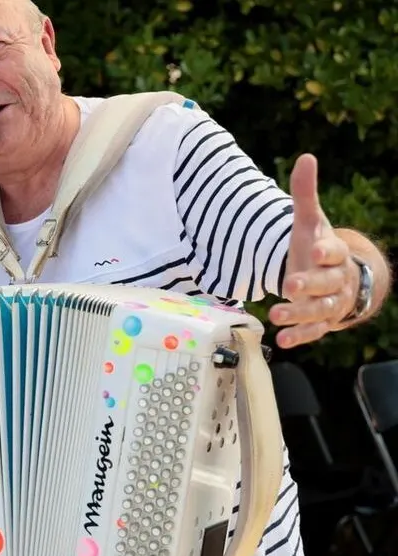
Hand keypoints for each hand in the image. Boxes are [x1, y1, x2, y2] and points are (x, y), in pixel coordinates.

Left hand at [269, 154, 358, 347]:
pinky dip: (299, 336)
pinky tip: (282, 340)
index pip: (333, 251)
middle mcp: (335, 280)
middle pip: (325, 283)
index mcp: (333, 253)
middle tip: (291, 284)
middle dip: (310, 284)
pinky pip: (313, 331)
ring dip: (299, 313)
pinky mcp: (321, 322)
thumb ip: (305, 194)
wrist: (337, 279)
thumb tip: (306, 156)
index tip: (315, 249)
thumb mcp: (310, 221)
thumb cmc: (318, 247)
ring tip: (277, 314)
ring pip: (318, 310)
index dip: (326, 250)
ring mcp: (329, 303)